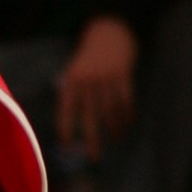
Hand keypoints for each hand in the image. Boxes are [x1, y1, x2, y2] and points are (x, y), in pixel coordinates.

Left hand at [58, 16, 137, 160]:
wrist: (108, 34)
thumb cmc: (88, 58)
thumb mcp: (73, 71)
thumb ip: (71, 91)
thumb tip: (68, 119)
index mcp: (71, 80)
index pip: (65, 107)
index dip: (65, 126)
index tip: (66, 144)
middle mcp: (88, 81)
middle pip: (90, 115)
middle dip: (91, 138)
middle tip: (93, 157)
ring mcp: (107, 79)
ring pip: (110, 111)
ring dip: (113, 129)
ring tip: (113, 140)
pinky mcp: (124, 77)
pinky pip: (126, 102)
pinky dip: (126, 116)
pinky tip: (125, 126)